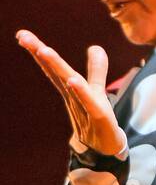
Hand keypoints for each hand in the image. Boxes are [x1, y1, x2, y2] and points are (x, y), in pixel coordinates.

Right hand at [16, 29, 126, 155]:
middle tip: (24, 37)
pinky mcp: (98, 116)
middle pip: (55, 71)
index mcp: (70, 87)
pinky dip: (80, 91)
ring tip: (44, 50)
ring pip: (68, 84)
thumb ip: (96, 69)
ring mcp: (83, 105)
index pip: (52, 66)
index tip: (22, 34)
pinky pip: (88, 102)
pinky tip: (72, 80)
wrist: (104, 149)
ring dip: (56, 67)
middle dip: (40, 53)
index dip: (38, 49)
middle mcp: (73, 95)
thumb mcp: (96, 90)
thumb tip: (94, 46)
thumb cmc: (96, 118)